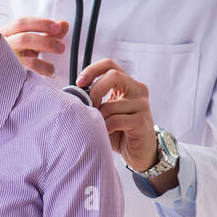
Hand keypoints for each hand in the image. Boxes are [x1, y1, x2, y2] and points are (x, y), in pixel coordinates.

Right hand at [1, 17, 68, 76]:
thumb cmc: (16, 52)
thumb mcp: (31, 40)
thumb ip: (48, 32)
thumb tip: (64, 24)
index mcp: (8, 32)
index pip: (22, 24)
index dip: (41, 24)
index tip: (57, 27)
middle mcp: (4, 45)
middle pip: (23, 40)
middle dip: (45, 42)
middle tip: (61, 47)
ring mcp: (6, 61)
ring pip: (25, 59)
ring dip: (43, 63)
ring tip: (54, 65)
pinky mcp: (11, 74)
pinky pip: (28, 74)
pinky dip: (41, 72)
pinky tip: (49, 71)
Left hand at [74, 57, 162, 172]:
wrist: (140, 152)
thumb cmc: (119, 130)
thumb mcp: (105, 111)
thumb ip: (94, 100)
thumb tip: (74, 94)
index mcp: (127, 84)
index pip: (109, 64)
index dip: (92, 70)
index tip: (79, 83)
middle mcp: (138, 90)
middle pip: (113, 75)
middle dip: (95, 90)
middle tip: (88, 106)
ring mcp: (142, 105)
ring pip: (111, 104)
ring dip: (99, 118)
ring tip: (98, 127)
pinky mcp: (142, 122)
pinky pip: (116, 121)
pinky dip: (105, 128)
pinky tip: (105, 134)